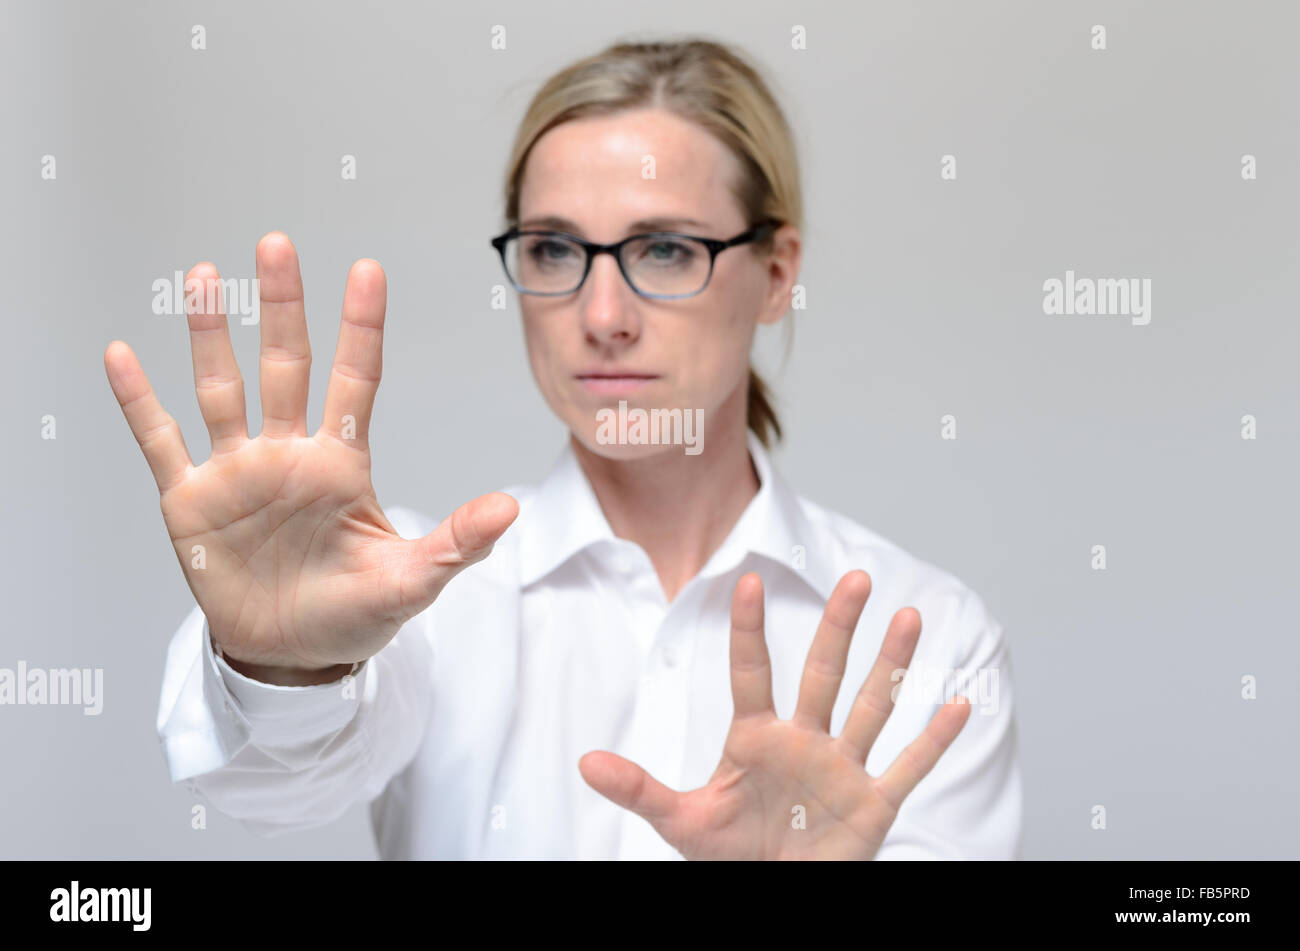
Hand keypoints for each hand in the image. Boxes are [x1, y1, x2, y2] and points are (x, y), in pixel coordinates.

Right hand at [105, 232, 517, 678]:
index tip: (368, 270)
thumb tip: (508, 509)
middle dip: (281, 306)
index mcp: (342, 464)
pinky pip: (159, 441)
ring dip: (208, 334)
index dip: (361, 327)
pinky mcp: (190, 501)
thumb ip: (456, 543)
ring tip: (200, 275)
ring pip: (221, 388)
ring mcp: (237, 472)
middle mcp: (288, 454)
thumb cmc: (354, 614)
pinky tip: (121, 355)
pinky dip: (139, 401)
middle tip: (276, 244)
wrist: (292, 657)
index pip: (355, 380)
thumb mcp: (411, 581)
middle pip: (285, 366)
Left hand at [579, 570, 970, 858]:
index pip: (752, 673)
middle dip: (839, 628)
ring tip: (909, 617)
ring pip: (871, 707)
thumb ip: (638, 789)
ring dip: (891, 665)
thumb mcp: (680, 821)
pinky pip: (907, 768)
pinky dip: (933, 740)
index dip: (749, 631)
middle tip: (855, 578)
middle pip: (823, 674)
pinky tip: (959, 704)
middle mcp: (805, 741)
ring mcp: (842, 769)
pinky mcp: (871, 805)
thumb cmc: (731, 853)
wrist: (774, 889)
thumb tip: (584, 763)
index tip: (747, 580)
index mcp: (757, 738)